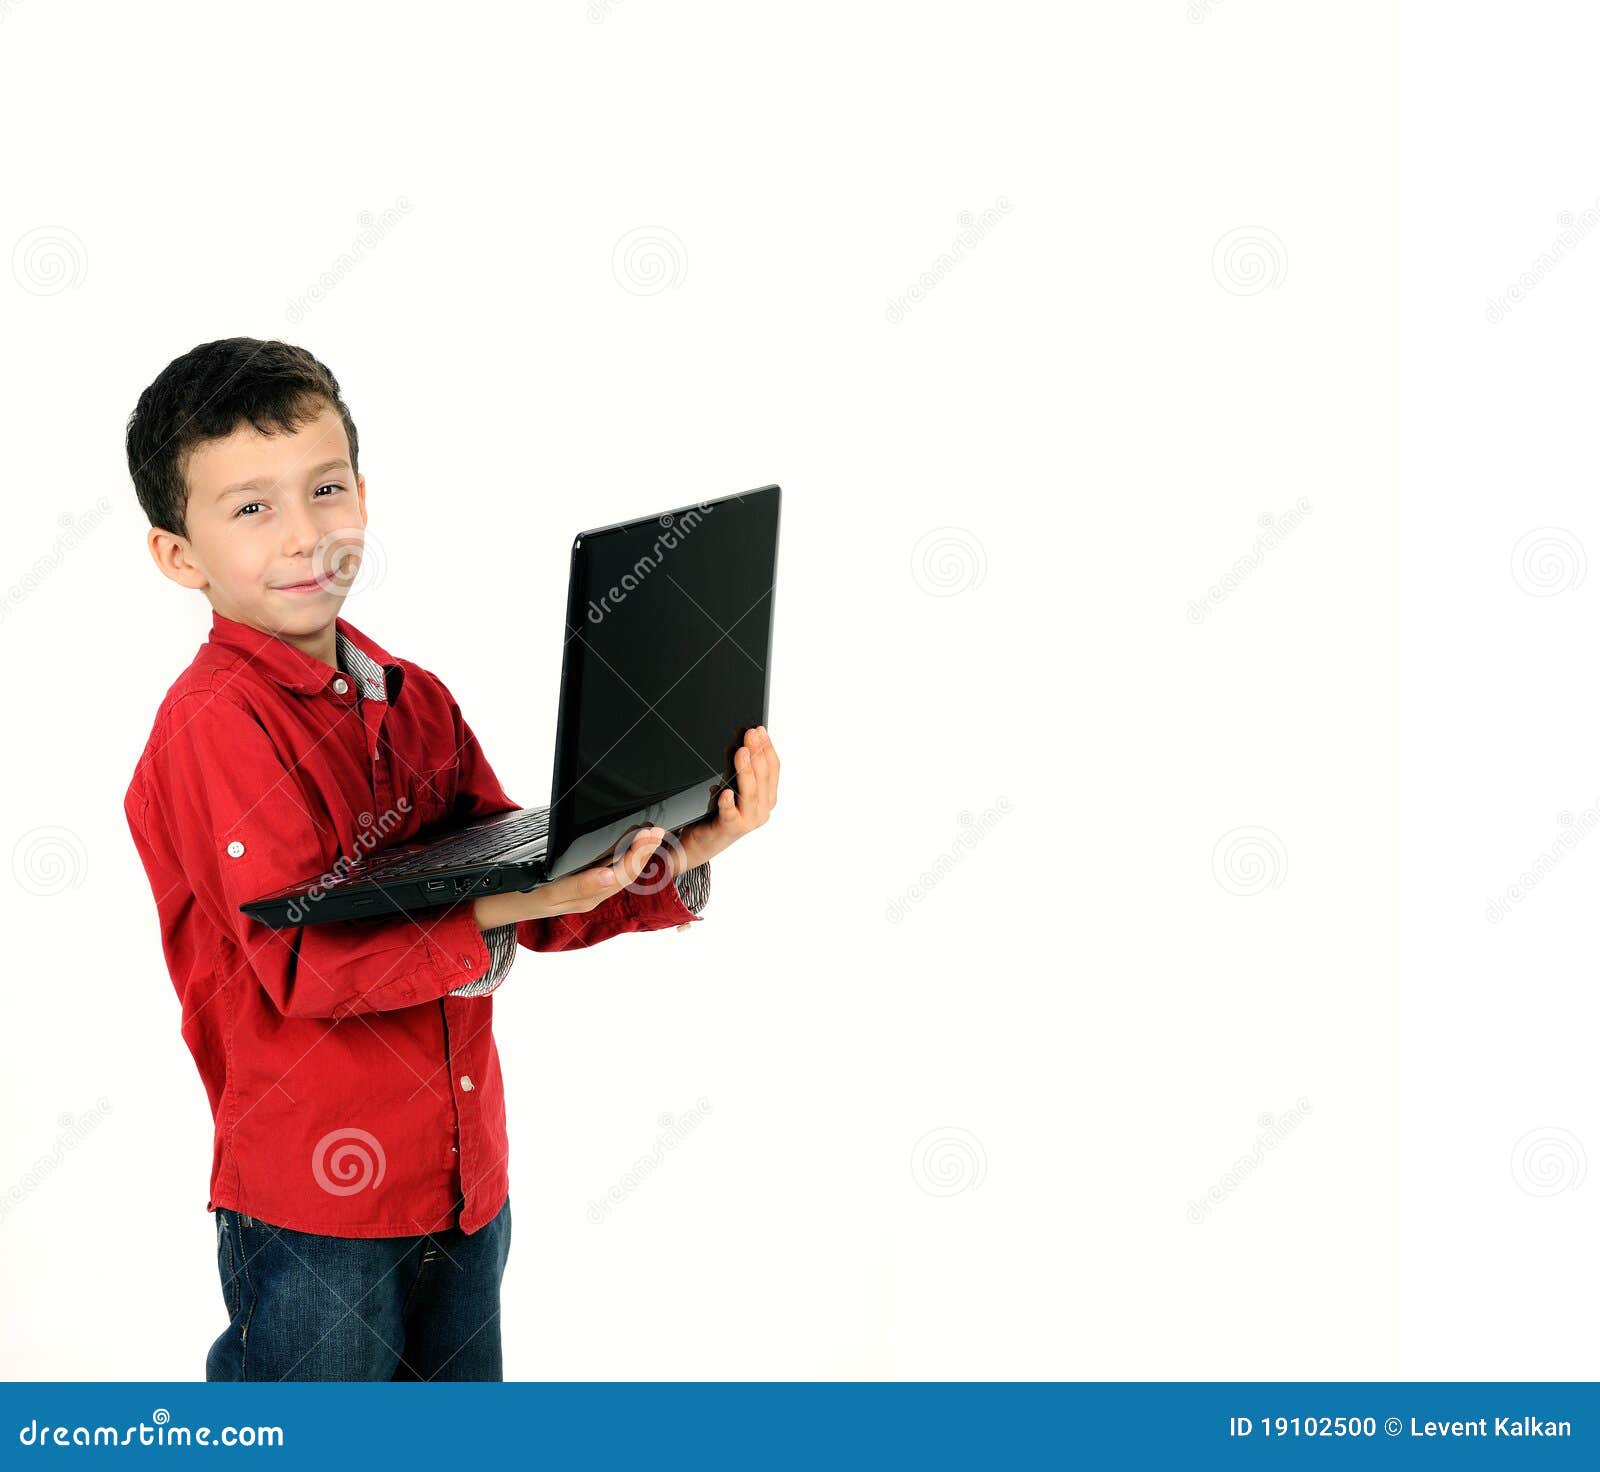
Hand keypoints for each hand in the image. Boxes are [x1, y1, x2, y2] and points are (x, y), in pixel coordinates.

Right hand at [472, 826, 664, 929]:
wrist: (495, 905)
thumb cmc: (518, 895)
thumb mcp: (548, 892)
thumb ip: (580, 886)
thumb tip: (609, 874)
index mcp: (587, 896)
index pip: (623, 874)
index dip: (639, 854)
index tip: (649, 834)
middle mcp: (591, 895)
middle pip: (627, 873)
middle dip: (644, 851)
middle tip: (657, 829)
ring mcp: (586, 892)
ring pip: (620, 874)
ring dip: (636, 854)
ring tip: (649, 834)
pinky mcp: (579, 886)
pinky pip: (607, 873)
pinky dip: (620, 858)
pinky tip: (627, 847)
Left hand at [667, 725, 779, 876]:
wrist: (703, 842)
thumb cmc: (718, 812)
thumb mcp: (731, 785)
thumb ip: (737, 769)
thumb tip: (739, 743)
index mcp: (767, 797)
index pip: (773, 769)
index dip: (767, 748)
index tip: (759, 730)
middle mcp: (762, 809)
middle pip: (763, 777)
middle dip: (757, 752)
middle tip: (750, 734)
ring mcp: (748, 820)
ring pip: (750, 792)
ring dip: (745, 770)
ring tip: (740, 752)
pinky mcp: (731, 828)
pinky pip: (730, 813)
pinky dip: (728, 802)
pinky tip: (725, 791)